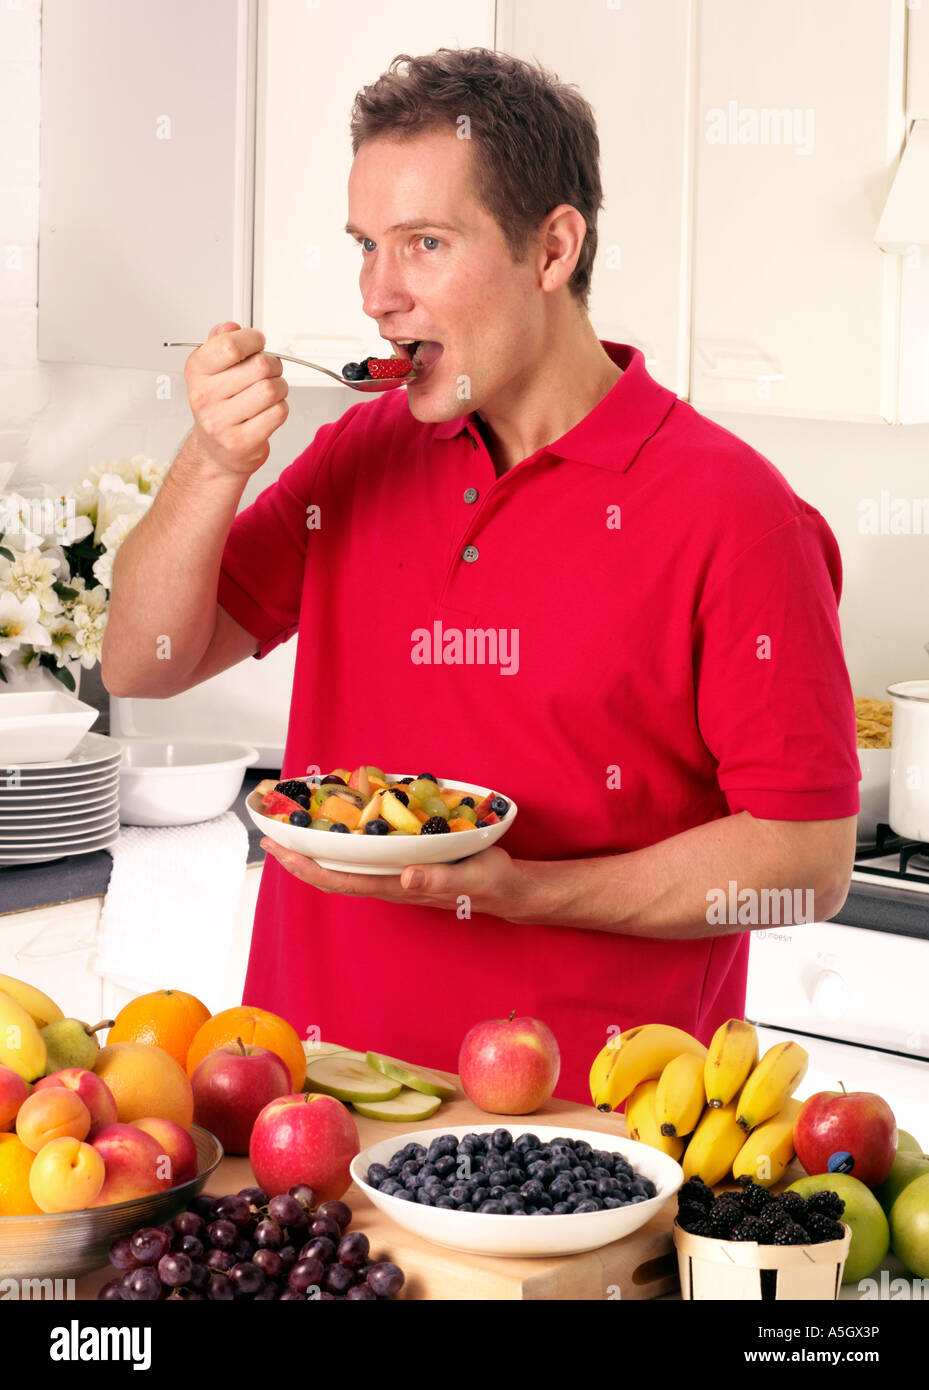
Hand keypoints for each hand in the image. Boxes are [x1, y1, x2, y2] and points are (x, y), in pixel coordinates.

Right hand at [184, 321, 288, 476]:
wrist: (215, 451)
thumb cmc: (218, 406)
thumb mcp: (210, 369)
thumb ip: (220, 342)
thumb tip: (232, 327)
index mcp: (197, 371)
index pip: (230, 345)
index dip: (253, 339)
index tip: (258, 343)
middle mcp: (205, 396)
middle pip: (259, 366)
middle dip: (273, 365)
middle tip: (269, 371)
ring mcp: (221, 422)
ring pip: (271, 389)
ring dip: (280, 387)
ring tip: (270, 392)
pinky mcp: (242, 441)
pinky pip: (277, 413)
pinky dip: (280, 408)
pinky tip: (268, 411)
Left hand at [259, 840, 545, 923]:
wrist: (508, 889)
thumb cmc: (489, 883)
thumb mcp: (470, 877)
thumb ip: (438, 877)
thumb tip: (405, 874)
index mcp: (398, 886)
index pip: (341, 881)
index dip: (307, 868)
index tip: (280, 851)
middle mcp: (390, 881)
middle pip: (333, 873)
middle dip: (300, 856)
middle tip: (271, 831)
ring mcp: (395, 873)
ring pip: (346, 864)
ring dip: (318, 847)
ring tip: (295, 826)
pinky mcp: (405, 862)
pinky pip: (366, 853)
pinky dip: (345, 840)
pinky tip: (341, 824)